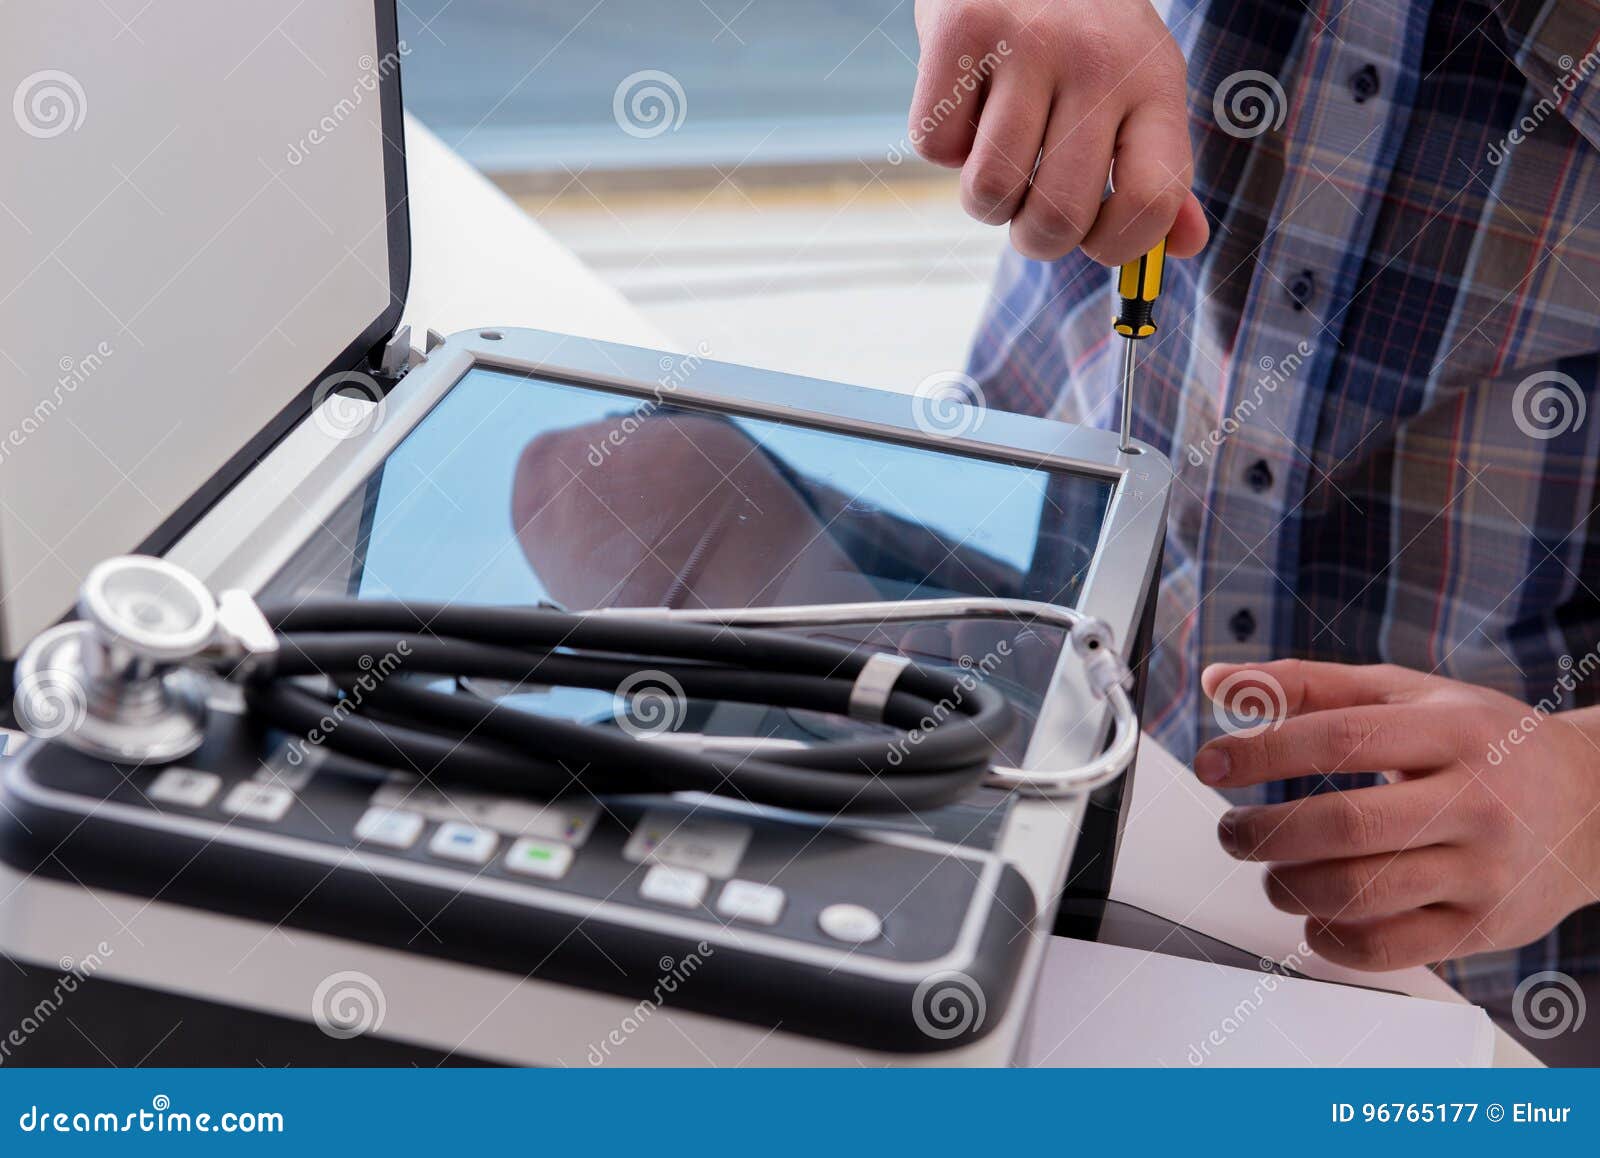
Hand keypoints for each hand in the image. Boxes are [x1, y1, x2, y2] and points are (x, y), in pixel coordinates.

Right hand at [909, 0, 1208, 263]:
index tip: (1094, 239)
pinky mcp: (962, 28)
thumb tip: (1185, 246)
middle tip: (1027, 209)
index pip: (1152, 200)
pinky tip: (966, 105)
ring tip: (995, 157)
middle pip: (1057, 216)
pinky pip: (935, 148)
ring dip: (981, 198)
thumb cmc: (1082, 35)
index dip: (1118, 247)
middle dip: (1032, 237)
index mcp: (1155, 82)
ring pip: (988, 191)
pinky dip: (942, 146)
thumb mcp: (1137, 86)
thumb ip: (1157, 168)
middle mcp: (1099, 59)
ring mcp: (1029, 42)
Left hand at [1196, 660, 1599, 971]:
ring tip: (1272, 872)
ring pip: (1360, 893)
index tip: (1213, 763)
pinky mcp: (1485, 928)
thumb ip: (1309, 685)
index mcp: (1452, 731)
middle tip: (1232, 831)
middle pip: (1344, 826)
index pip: (1339, 738)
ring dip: (1289, 887)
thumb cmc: (1486, 742)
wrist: (1596, 804)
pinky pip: (1389, 948)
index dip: (1261, 751)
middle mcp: (1476, 802)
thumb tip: (1219, 679)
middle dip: (1265, 832)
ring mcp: (1484, 870)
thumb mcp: (1407, 694)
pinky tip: (1313, 916)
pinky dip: (1330, 939)